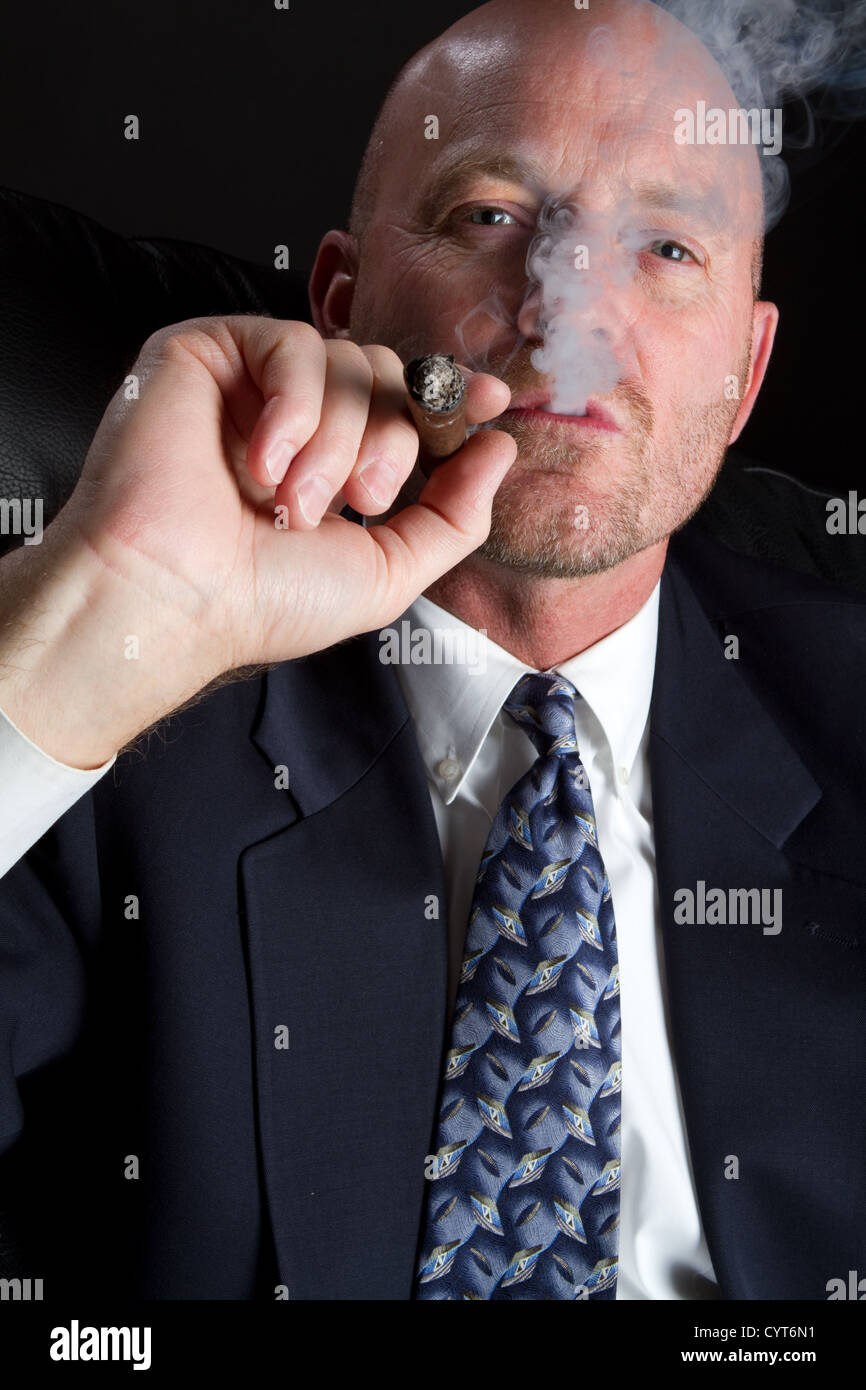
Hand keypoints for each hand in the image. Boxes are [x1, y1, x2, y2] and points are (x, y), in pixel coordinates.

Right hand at [0, 317, 515, 767]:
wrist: (177, 600)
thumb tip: (500, 447)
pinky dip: (293, 407)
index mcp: (333, 467)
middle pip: (388, 378)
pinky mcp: (207, 355)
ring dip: (336, 440)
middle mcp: (295, 422)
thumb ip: (453, 516)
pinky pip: (291, 344)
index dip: (451, 398)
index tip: (492, 403)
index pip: (405, 406)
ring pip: (348, 361)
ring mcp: (252, 386)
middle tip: (357, 500)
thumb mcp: (387, 572)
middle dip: (392, 442)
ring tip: (293, 501)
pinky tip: (261, 463)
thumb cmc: (264, 601)